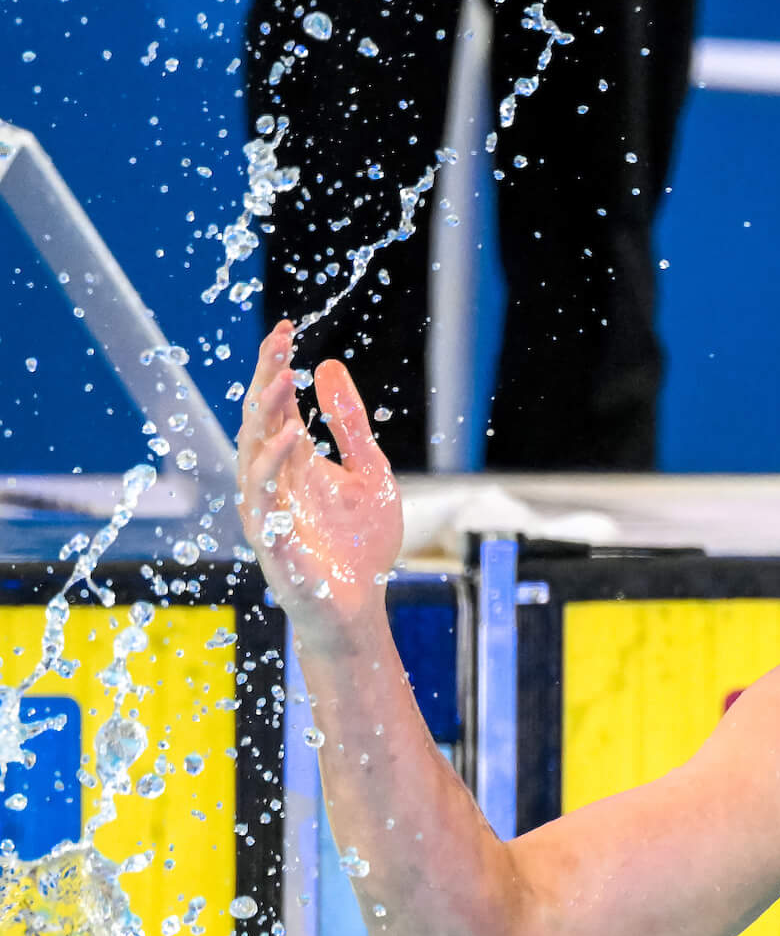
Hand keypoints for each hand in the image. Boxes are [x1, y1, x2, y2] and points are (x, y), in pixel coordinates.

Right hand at [235, 322, 402, 648]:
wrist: (361, 606)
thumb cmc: (361, 545)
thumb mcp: (369, 473)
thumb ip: (349, 424)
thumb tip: (327, 365)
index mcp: (293, 463)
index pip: (276, 406)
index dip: (276, 368)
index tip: (286, 329)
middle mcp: (273, 482)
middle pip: (258, 422)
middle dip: (265, 381)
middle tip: (278, 343)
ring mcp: (268, 512)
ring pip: (253, 456)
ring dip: (265, 419)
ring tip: (282, 384)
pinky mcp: (273, 542)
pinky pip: (265, 500)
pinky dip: (274, 468)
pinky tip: (290, 440)